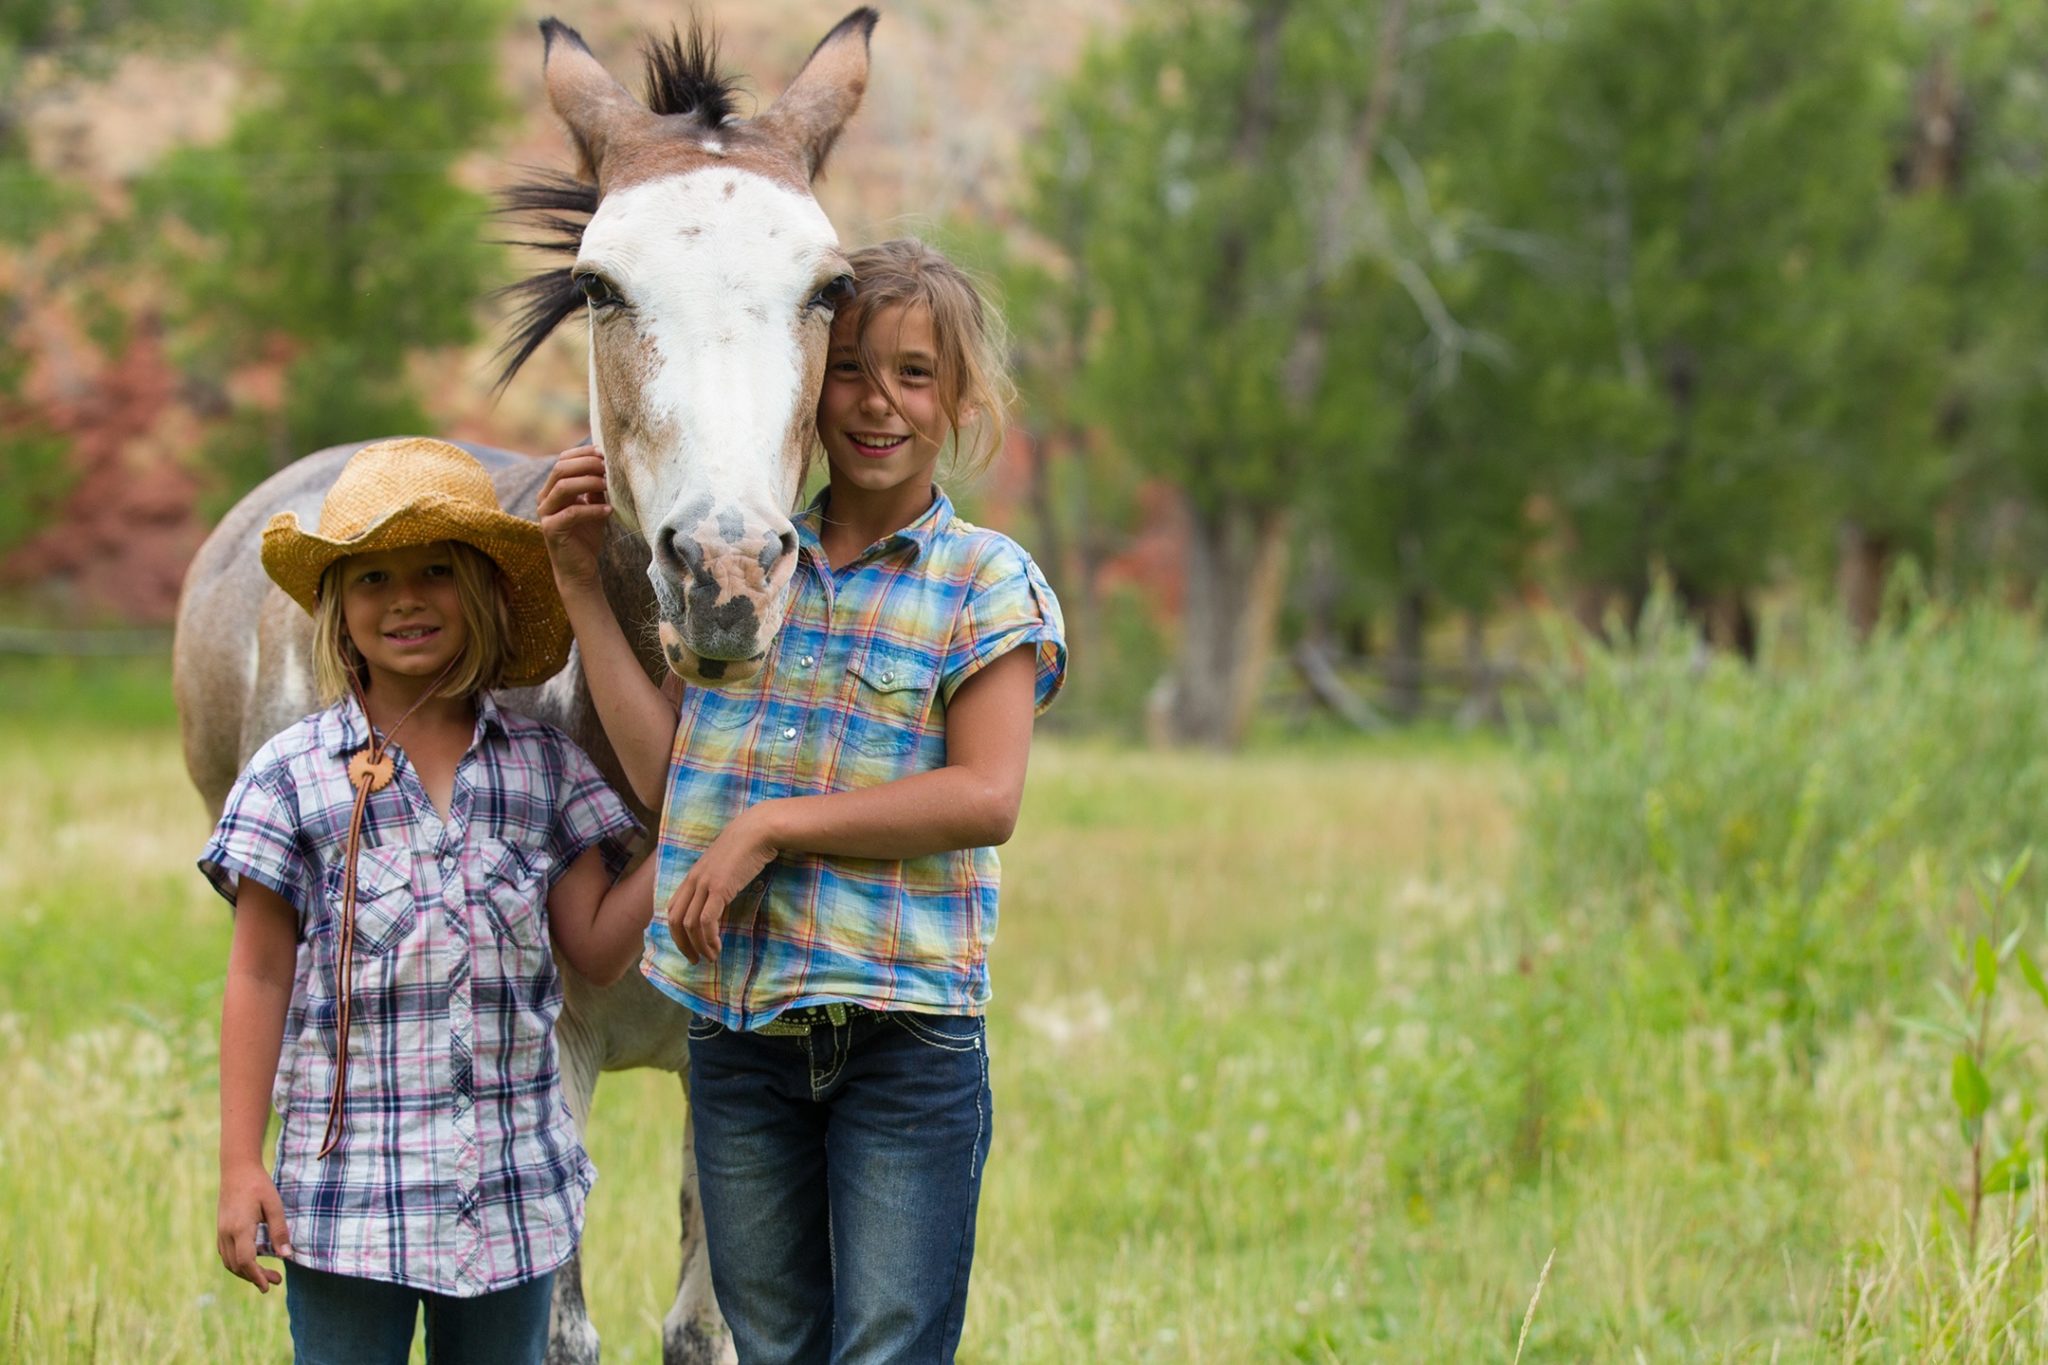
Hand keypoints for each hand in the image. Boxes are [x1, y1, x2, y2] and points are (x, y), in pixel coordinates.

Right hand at [217, 1163, 292, 1292]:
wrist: (237, 1170)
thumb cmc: (259, 1185)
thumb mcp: (274, 1206)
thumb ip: (279, 1231)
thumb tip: (286, 1256)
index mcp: (239, 1228)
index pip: (245, 1261)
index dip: (257, 1276)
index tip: (268, 1287)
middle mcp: (226, 1233)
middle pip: (237, 1266)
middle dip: (255, 1277)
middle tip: (277, 1280)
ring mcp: (221, 1232)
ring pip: (229, 1262)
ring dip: (247, 1272)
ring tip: (268, 1275)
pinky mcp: (221, 1230)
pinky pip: (226, 1254)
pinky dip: (239, 1263)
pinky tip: (254, 1261)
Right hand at [537, 443, 612, 596]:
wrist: (579, 569)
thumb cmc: (586, 537)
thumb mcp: (594, 506)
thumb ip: (595, 488)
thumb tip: (606, 465)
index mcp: (552, 490)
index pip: (562, 461)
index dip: (582, 454)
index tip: (603, 453)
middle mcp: (545, 499)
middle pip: (561, 469)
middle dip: (586, 464)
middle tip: (607, 468)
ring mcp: (545, 514)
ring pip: (563, 486)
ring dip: (588, 482)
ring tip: (608, 485)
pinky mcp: (551, 530)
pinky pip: (571, 513)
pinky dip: (592, 509)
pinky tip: (608, 511)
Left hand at [668, 805, 780, 964]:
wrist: (758, 829)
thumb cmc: (747, 845)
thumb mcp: (725, 864)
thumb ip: (717, 879)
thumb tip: (721, 898)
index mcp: (693, 875)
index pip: (673, 907)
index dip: (676, 930)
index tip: (688, 944)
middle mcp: (694, 880)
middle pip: (675, 919)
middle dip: (682, 944)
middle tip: (694, 959)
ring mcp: (705, 884)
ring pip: (689, 924)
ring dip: (698, 946)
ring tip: (710, 957)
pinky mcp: (719, 888)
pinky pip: (706, 921)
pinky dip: (709, 938)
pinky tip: (717, 946)